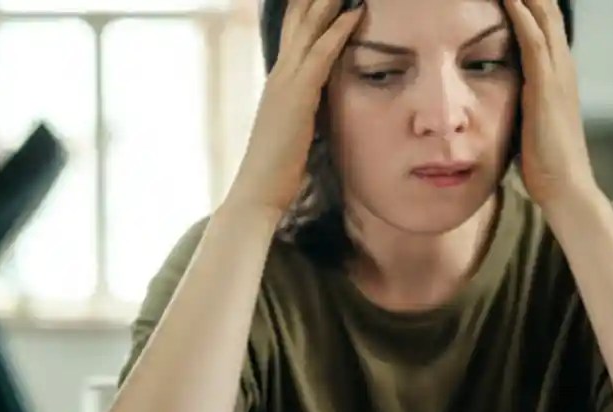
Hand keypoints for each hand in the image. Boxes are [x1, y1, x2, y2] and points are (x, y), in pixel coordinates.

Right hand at [224, 0, 363, 216]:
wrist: (258, 190)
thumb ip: (308, 111)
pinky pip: (320, 55)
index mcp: (279, 83)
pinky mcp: (297, 96)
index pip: (294, 34)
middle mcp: (279, 75)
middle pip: (298, 22)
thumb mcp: (297, 131)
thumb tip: (323, 106)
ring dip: (326, 3)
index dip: (307, 10)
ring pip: (308, 29)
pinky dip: (338, 31)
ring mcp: (285, 83)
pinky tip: (354, 12)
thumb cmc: (278, 169)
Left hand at [503, 0, 599, 213]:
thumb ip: (521, 101)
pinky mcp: (545, 86)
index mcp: (558, 71)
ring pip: (542, 15)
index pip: (545, 20)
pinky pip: (531, 38)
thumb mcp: (529, 120)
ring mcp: (557, 73)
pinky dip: (519, 13)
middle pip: (547, 8)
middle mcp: (562, 64)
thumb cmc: (543, 161)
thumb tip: (504, 98)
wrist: (565, 187)